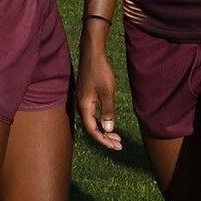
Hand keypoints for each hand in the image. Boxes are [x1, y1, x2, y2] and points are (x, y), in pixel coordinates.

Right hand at [73, 31, 121, 150]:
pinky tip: (108, 123)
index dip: (103, 140)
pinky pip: (92, 115)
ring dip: (104, 131)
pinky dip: (101, 122)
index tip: (115, 146)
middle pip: (91, 128)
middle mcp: (82, 106)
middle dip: (105, 138)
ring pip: (92, 122)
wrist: (92, 54)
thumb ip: (107, 111)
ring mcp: (83, 101)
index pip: (92, 130)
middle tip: (118, 145)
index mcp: (85, 106)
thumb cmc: (100, 71)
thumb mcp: (107, 91)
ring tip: (116, 137)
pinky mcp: (86, 97)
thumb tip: (108, 129)